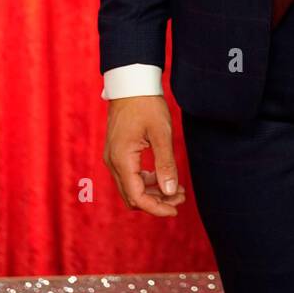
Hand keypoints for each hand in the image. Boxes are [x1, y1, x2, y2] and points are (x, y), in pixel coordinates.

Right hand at [103, 95, 186, 217]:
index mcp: (122, 160)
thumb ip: (165, 163)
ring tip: (176, 189)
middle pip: (133, 196)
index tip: (176, 209)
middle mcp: (113, 162)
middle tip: (180, 198)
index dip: (157, 208)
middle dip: (157, 202)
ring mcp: (113, 158)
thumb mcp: (161, 133)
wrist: (131, 83)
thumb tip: (170, 191)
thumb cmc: (146, 104)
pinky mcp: (117, 152)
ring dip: (153, 192)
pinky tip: (164, 177)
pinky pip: (130, 176)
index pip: (137, 197)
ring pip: (131, 187)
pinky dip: (146, 181)